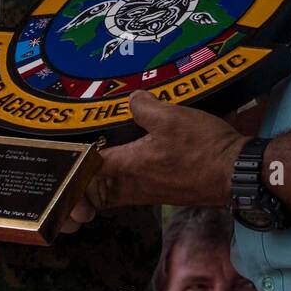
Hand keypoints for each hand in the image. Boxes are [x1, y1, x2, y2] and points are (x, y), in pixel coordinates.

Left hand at [59, 91, 245, 233]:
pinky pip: (127, 189)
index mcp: (127, 167)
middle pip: (92, 190)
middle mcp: (131, 185)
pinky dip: (117, 179)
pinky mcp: (159, 192)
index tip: (55, 157)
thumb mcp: (171, 116)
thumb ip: (144, 106)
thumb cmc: (202, 147)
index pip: (85, 172)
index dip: (69, 166)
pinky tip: (124, 159)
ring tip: (91, 159)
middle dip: (78, 181)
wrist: (235, 173)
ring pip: (109, 192)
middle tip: (69, 162)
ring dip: (97, 181)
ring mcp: (145, 192)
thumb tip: (132, 99)